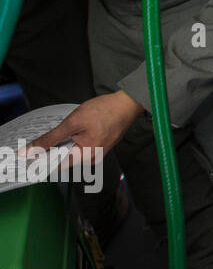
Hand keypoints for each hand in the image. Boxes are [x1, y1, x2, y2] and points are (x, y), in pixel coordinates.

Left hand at [23, 90, 145, 163]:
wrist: (128, 103)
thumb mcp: (72, 122)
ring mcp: (97, 152)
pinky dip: (73, 138)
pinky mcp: (100, 145)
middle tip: (43, 138)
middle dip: (52, 148)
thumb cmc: (105, 111)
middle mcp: (92, 158)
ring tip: (63, 129)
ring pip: (72, 151)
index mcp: (86, 156)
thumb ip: (50, 138)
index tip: (28, 154)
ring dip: (63, 142)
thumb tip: (30, 150)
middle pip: (64, 158)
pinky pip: (81, 146)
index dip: (40, 159)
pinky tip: (73, 128)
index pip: (55, 165)